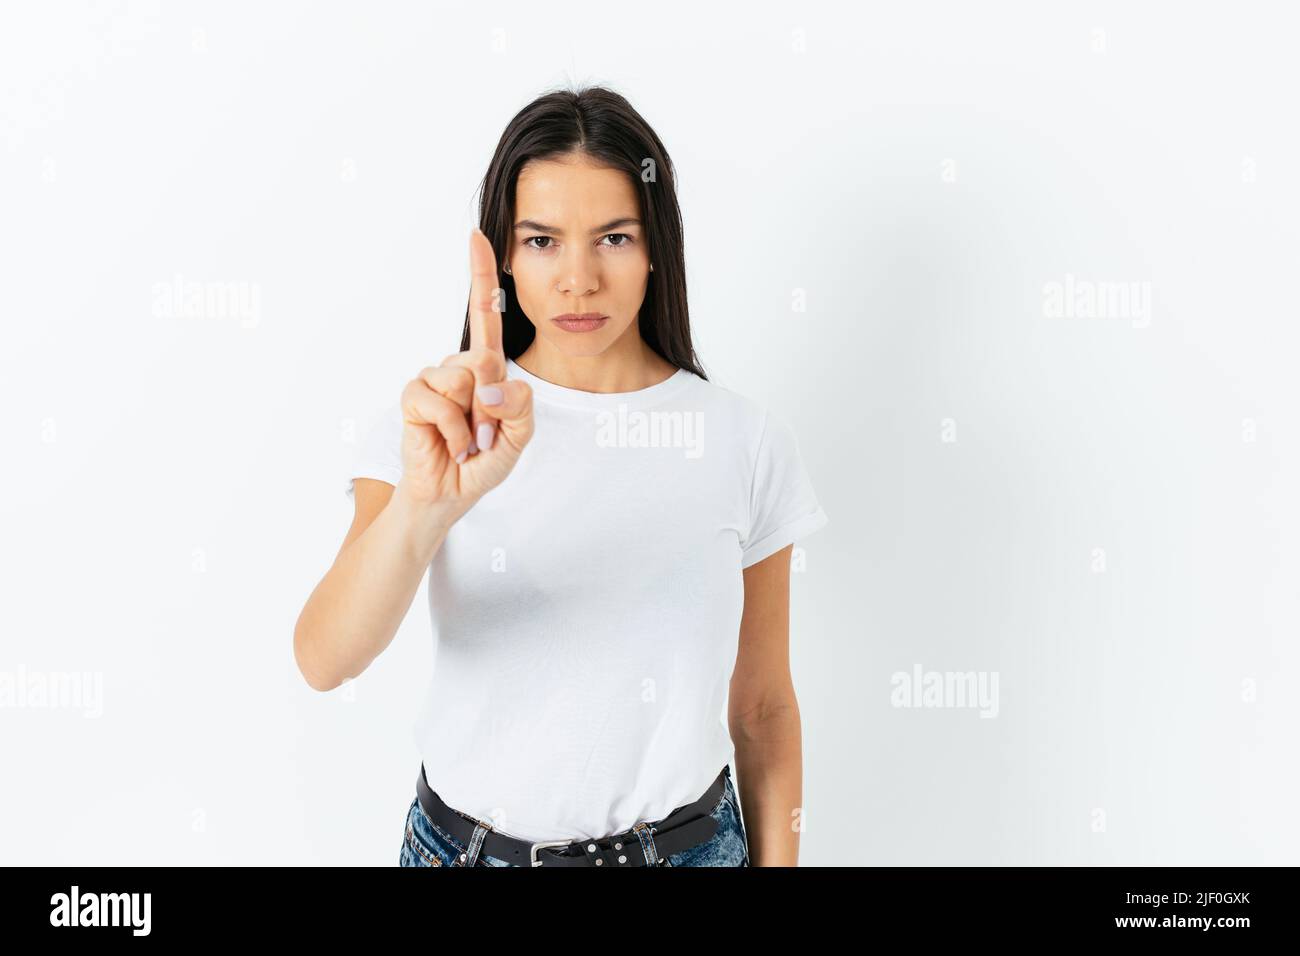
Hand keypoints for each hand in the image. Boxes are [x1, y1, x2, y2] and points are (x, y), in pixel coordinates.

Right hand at [396, 227, 533, 512]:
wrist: (450, 494)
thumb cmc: (484, 462)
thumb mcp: (518, 436)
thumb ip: (520, 407)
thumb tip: (488, 384)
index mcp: (488, 368)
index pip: (486, 314)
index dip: (482, 274)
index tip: (477, 236)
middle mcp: (459, 366)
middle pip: (486, 359)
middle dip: (493, 405)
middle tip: (484, 433)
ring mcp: (434, 379)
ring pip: (463, 379)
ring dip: (472, 422)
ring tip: (465, 440)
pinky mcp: (413, 397)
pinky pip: (439, 401)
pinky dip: (452, 431)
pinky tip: (448, 445)